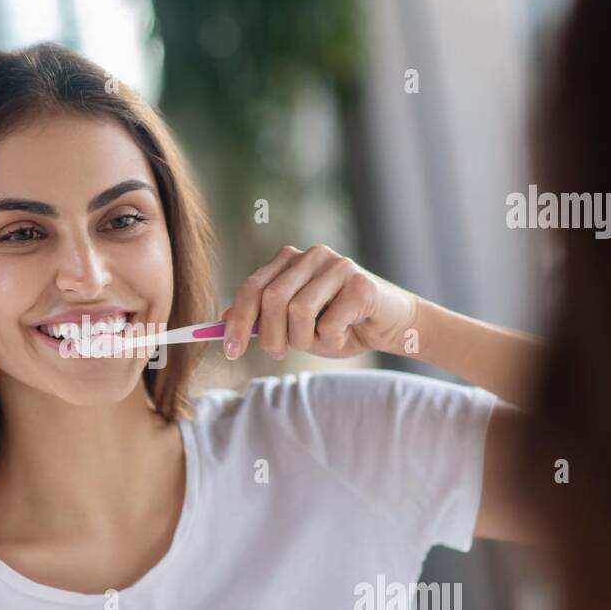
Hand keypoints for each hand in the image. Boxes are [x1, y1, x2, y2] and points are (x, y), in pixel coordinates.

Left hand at [220, 244, 418, 359]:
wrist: (391, 326)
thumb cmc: (338, 324)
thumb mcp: (291, 325)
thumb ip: (259, 319)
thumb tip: (220, 321)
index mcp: (289, 260)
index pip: (251, 287)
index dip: (237, 321)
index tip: (230, 352)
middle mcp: (312, 255)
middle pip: (271, 299)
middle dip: (270, 337)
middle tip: (280, 353)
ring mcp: (338, 265)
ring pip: (299, 311)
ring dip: (304, 340)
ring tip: (318, 340)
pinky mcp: (361, 283)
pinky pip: (329, 323)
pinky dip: (332, 339)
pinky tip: (346, 332)